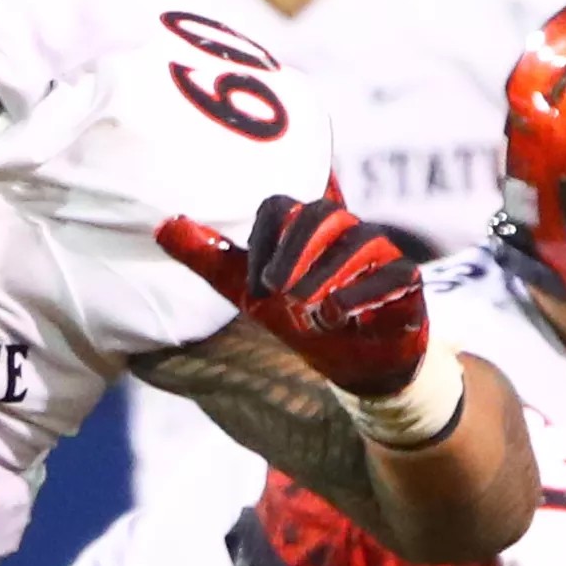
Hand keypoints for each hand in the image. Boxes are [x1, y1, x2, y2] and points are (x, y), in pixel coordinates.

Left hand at [159, 194, 428, 399]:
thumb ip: (209, 256)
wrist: (353, 359)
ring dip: (326, 272)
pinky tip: (337, 315)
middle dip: (294, 250)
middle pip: (319, 214)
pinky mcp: (405, 280)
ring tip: (305, 307)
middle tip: (275, 290)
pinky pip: (391, 274)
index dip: (263, 238)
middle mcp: (341, 227)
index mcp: (301, 223)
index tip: (252, 282)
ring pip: (357, 240)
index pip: (279, 205)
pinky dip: (362, 293)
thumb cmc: (299, 313)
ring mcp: (376, 250)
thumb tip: (161, 226)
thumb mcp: (247, 290)